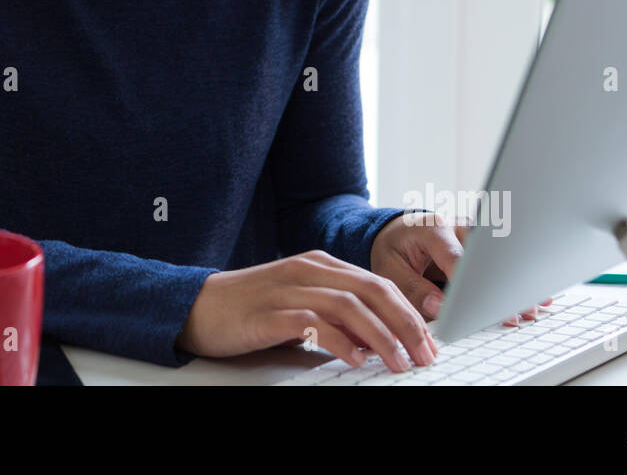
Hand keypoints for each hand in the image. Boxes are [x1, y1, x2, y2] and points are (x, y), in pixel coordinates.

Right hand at [175, 250, 439, 370]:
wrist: (196, 306)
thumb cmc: (250, 309)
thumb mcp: (299, 303)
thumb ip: (334, 313)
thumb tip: (377, 341)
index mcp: (320, 264)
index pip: (378, 283)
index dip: (409, 312)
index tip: (429, 342)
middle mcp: (309, 270)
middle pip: (372, 290)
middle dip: (406, 323)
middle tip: (426, 354)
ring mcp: (289, 288)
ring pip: (350, 305)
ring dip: (382, 335)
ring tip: (400, 361)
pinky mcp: (270, 312)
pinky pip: (315, 322)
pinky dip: (341, 340)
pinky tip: (356, 358)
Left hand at [370, 212, 552, 327]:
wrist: (398, 229)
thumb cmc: (393, 248)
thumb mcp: (389, 267)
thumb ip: (412, 288)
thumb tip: (438, 307)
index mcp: (432, 229)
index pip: (455, 257)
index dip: (469, 284)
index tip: (481, 307)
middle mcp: (458, 227)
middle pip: (486, 255)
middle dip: (502, 283)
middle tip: (521, 311)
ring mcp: (475, 233)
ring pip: (499, 256)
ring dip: (515, 282)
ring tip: (535, 306)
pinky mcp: (484, 243)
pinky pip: (502, 258)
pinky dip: (517, 277)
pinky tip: (538, 293)